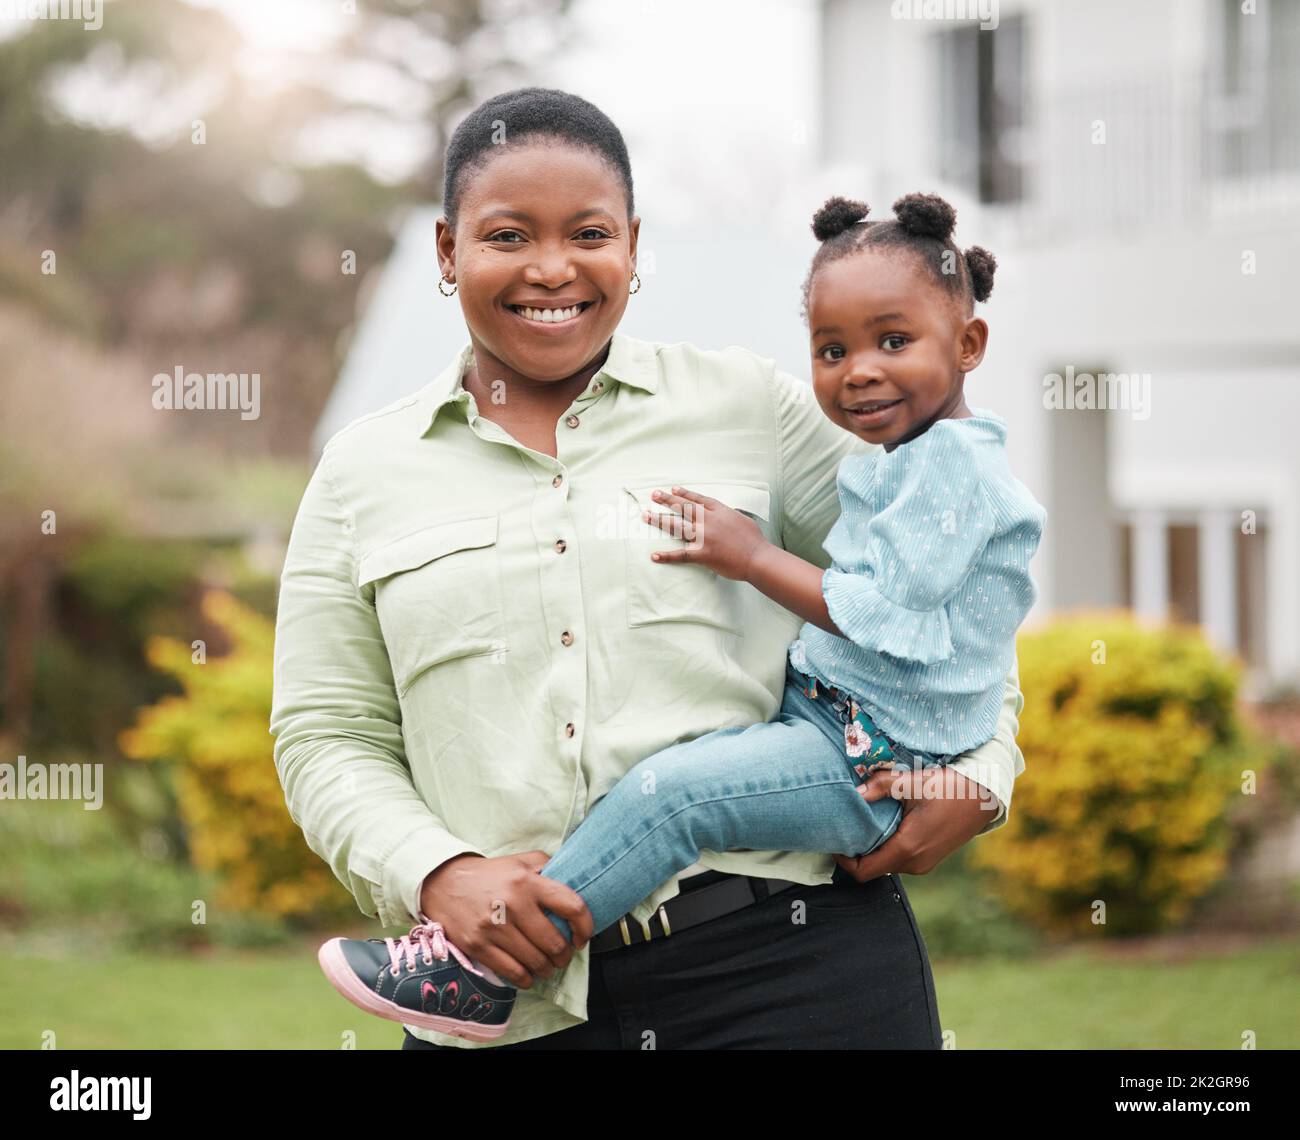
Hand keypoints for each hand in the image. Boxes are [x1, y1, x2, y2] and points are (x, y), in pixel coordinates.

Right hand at [417, 851, 593, 988]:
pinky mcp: (478, 945)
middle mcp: (513, 903)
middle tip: (563, 956)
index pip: (571, 906)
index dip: (585, 926)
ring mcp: (494, 927)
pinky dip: (526, 979)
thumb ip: (548, 866)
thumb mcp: (520, 861)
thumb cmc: (490, 875)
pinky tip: (529, 975)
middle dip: (564, 955)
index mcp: (528, 881)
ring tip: (547, 966)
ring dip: (547, 969)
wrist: (443, 883)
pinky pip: (512, 972)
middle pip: (554, 943)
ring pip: (535, 961)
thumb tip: (575, 879)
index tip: (583, 937)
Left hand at [642, 486, 768, 580]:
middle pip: (684, 508)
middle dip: (667, 500)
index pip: (698, 500)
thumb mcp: (743, 520)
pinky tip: (654, 556)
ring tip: (646, 515)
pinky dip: (667, 556)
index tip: (673, 489)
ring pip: (677, 526)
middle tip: (654, 494)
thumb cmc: (755, 541)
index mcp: (720, 511)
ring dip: (659, 520)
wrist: (758, 558)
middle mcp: (709, 521)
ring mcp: (704, 537)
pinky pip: (681, 555)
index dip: (684, 494)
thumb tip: (728, 512)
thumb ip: (731, 515)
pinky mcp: (702, 554)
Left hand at [834, 765, 1000, 879]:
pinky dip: (887, 848)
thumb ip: (881, 786)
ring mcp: (924, 864)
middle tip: (844, 829)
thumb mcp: (913, 783)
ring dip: (872, 850)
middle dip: (855, 853)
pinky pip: (899, 859)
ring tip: (862, 825)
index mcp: (907, 849)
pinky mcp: (930, 859)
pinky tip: (884, 826)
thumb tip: (854, 791)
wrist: (984, 795)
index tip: (834, 841)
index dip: (843, 860)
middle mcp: (914, 863)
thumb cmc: (950, 788)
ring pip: (886, 864)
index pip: (863, 871)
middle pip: (872, 869)